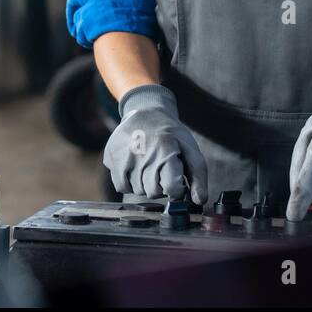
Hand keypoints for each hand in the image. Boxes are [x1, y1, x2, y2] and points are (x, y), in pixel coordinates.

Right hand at [103, 84, 207, 203]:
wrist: (145, 111)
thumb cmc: (170, 134)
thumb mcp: (190, 149)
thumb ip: (198, 177)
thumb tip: (199, 201)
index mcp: (166, 152)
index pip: (172, 189)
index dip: (177, 189)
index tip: (177, 181)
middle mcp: (143, 154)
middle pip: (153, 192)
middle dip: (161, 186)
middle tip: (162, 170)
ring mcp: (124, 156)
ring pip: (137, 191)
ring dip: (145, 184)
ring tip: (149, 165)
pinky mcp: (111, 157)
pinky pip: (121, 187)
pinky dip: (130, 183)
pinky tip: (136, 168)